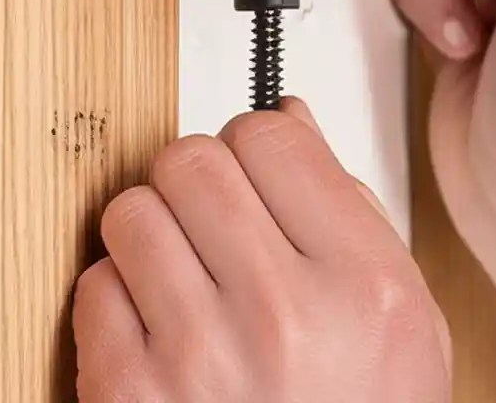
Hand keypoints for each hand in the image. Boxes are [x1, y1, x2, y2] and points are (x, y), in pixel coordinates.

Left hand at [73, 99, 451, 401]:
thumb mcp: (401, 316)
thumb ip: (350, 209)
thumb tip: (286, 120)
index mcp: (360, 284)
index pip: (270, 137)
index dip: (258, 146)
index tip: (257, 174)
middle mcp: (279, 314)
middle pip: (191, 159)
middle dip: (199, 179)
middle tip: (215, 219)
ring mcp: (196, 355)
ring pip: (130, 210)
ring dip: (154, 232)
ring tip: (186, 274)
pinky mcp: (128, 394)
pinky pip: (93, 284)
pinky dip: (120, 297)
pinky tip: (160, 328)